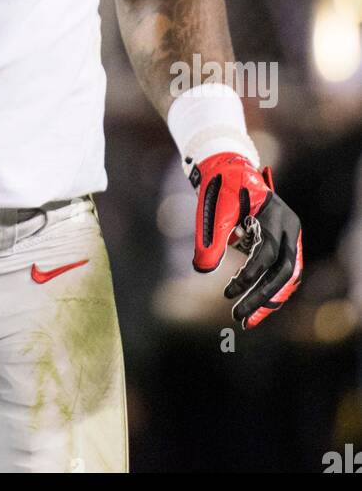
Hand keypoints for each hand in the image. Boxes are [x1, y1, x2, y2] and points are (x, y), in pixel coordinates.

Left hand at [189, 151, 302, 327]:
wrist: (230, 170)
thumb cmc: (222, 187)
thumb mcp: (215, 210)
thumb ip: (211, 238)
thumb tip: (202, 270)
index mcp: (275, 215)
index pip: (267, 253)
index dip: (248, 275)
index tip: (227, 291)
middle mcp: (289, 228)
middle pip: (284, 271)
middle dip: (262, 298)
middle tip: (239, 318)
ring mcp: (289, 237)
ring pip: (287, 277)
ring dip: (268, 300)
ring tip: (247, 320)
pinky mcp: (284, 244)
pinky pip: (282, 274)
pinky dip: (269, 291)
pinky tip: (255, 307)